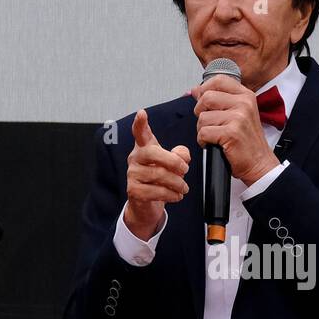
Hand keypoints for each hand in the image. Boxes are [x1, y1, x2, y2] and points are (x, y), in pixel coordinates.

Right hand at [124, 108, 190, 240]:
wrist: (147, 204)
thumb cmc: (160, 179)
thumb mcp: (172, 164)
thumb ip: (180, 155)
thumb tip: (182, 155)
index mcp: (145, 147)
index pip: (140, 133)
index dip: (140, 123)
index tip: (142, 113)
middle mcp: (135, 158)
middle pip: (152, 153)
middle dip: (173, 161)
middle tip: (185, 169)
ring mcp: (132, 174)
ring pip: (158, 174)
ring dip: (177, 182)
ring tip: (184, 187)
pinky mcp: (134, 191)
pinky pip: (156, 191)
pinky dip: (171, 194)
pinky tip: (176, 195)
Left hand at [190, 76, 279, 184]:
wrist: (259, 164)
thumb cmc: (247, 142)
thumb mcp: (238, 114)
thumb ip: (218, 100)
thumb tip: (195, 90)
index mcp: (246, 96)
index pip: (218, 80)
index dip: (205, 89)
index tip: (203, 101)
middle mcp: (244, 103)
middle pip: (206, 97)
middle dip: (201, 113)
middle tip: (210, 124)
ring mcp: (238, 117)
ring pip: (203, 117)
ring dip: (202, 130)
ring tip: (215, 136)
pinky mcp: (231, 133)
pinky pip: (203, 132)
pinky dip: (203, 141)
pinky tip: (214, 144)